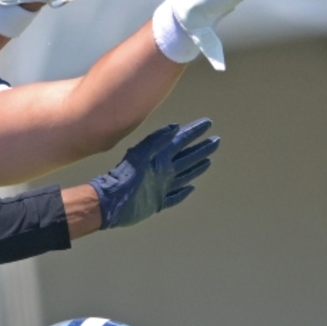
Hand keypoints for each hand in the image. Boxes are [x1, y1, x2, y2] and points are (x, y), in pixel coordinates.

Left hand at [89, 119, 218, 228]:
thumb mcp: (140, 155)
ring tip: (208, 159)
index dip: (194, 132)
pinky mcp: (158, 201)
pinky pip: (176, 196)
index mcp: (160, 158)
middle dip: (201, 148)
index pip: (181, 142)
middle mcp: (163, 171)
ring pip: (185, 175)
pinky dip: (184, 192)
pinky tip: (191, 188)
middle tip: (215, 140)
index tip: (207, 123)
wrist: (111, 202)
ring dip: (197, 167)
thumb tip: (175, 127)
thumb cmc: (124, 178)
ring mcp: (161, 186)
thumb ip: (156, 141)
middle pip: (187, 157)